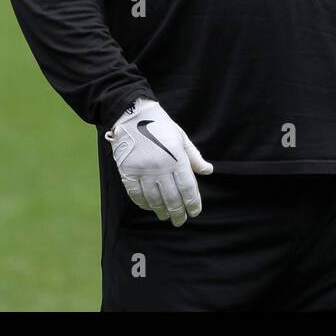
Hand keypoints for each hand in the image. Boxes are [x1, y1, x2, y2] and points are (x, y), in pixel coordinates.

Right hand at [104, 98, 212, 226]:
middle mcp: (160, 166)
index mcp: (176, 157)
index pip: (188, 187)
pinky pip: (136, 195)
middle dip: (178, 212)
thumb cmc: (160, 125)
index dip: (193, 203)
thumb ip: (194, 157)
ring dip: (161, 210)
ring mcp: (143, 170)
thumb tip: (208, 171)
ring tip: (166, 216)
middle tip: (180, 221)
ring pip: (154, 199)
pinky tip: (150, 207)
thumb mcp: (181, 137)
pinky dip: (144, 204)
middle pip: (172, 197)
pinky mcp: (128, 172)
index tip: (194, 212)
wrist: (131, 114)